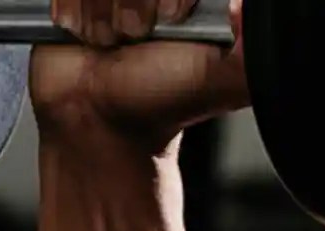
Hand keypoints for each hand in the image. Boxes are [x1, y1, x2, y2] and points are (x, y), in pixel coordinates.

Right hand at [30, 0, 247, 148]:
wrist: (100, 124)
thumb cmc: (158, 102)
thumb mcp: (221, 77)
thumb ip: (250, 49)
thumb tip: (249, 13)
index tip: (171, 21)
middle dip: (133, 8)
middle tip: (137, 39)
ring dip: (101, 16)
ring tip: (110, 43)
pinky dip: (73, 13)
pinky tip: (85, 35)